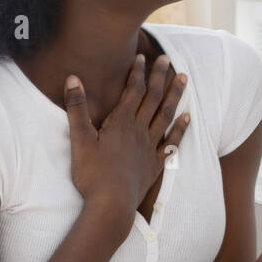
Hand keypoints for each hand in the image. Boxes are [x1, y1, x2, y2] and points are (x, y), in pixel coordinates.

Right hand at [66, 53, 189, 222]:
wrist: (111, 205)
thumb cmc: (92, 174)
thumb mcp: (79, 139)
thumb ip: (77, 108)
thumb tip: (73, 78)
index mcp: (121, 122)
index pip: (133, 90)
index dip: (138, 72)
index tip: (142, 56)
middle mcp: (139, 130)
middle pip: (153, 98)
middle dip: (159, 76)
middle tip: (167, 59)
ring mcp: (150, 147)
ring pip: (166, 115)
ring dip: (175, 95)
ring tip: (183, 79)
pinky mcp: (155, 164)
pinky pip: (172, 142)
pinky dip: (181, 129)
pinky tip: (188, 118)